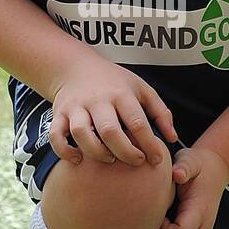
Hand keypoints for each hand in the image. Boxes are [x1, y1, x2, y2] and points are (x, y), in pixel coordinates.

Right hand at [50, 62, 177, 166]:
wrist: (75, 67)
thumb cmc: (114, 82)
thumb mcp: (141, 89)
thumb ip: (160, 112)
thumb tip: (173, 138)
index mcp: (121, 94)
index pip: (138, 122)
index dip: (150, 145)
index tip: (157, 160)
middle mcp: (98, 100)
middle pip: (110, 131)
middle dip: (125, 152)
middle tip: (135, 161)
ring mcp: (76, 107)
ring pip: (82, 134)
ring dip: (96, 152)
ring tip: (109, 158)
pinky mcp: (59, 115)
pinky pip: (56, 135)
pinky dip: (64, 151)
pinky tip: (78, 159)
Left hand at [156, 146, 228, 228]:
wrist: (215, 170)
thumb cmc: (198, 166)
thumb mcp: (191, 160)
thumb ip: (185, 166)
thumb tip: (177, 174)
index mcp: (199, 210)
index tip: (158, 213)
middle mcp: (203, 227)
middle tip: (156, 225)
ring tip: (159, 226)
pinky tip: (162, 227)